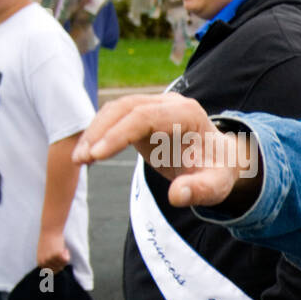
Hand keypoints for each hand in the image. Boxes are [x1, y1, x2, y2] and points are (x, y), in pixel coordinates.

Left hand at [36, 231, 70, 272]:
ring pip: (63, 264)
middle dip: (62, 262)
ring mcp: (50, 259)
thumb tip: (54, 271)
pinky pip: (66, 259)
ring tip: (60, 248)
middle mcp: (44, 262)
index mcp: (40, 262)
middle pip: (58, 268)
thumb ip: (48, 261)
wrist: (50, 230)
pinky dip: (67, 254)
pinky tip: (63, 248)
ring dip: (65, 256)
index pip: (52, 272)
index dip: (57, 265)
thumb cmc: (48, 240)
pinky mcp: (57, 255)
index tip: (58, 258)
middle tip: (60, 252)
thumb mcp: (44, 253)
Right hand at [71, 93, 256, 209]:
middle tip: (81, 160)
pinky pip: (115, 118)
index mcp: (187, 114)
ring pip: (116, 110)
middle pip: (125, 108)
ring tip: (80, 160)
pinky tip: (87, 155)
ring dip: (94, 132)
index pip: (145, 117)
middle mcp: (169, 103)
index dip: (118, 134)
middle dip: (100, 132)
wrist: (220, 159)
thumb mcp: (216, 185)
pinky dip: (99, 134)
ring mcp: (155, 105)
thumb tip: (176, 196)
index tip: (96, 155)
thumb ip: (199, 190)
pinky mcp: (143, 114)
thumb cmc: (218, 171)